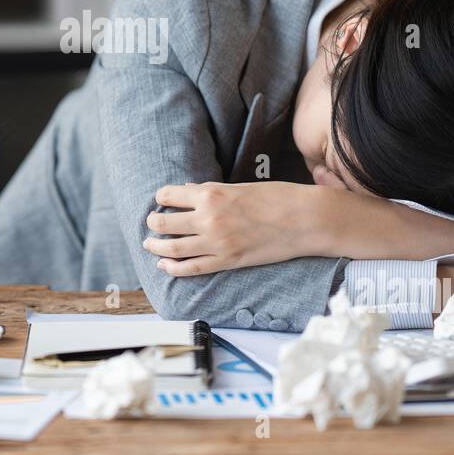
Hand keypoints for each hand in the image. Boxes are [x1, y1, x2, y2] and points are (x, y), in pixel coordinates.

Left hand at [143, 181, 330, 275]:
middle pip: (164, 223)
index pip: (169, 195)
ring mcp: (217, 243)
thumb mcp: (239, 186)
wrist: (303, 220)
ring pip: (172, 248)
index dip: (161, 197)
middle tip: (151, 223)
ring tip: (150, 245)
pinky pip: (192, 268)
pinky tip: (164, 266)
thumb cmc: (276, 197)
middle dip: (153, 222)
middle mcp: (208, 218)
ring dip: (156, 247)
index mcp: (210, 194)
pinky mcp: (227, 261)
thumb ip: (210, 190)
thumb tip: (188, 190)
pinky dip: (173, 268)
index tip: (161, 200)